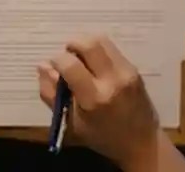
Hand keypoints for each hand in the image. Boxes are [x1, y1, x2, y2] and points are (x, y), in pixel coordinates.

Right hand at [39, 35, 161, 170]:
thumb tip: (43, 66)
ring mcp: (126, 72)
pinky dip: (98, 52)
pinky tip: (96, 67)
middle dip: (72, 45)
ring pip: (101, 40)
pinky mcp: (134, 69)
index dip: (57, 60)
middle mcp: (112, 80)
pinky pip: (112, 49)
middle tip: (68, 58)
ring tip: (81, 61)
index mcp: (93, 98)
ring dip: (86, 45)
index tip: (54, 67)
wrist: (142, 142)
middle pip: (89, 43)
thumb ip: (51, 94)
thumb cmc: (102, 137)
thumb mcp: (71, 123)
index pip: (70, 64)